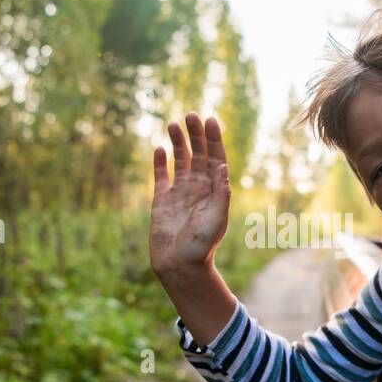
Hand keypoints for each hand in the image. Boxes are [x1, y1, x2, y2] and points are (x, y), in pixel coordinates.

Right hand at [150, 113, 230, 278]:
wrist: (180, 266)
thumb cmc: (202, 247)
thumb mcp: (217, 220)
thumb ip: (221, 194)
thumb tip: (222, 166)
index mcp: (214, 190)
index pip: (215, 158)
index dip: (213, 139)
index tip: (210, 121)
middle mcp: (198, 188)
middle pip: (197, 154)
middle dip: (195, 134)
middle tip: (190, 115)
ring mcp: (179, 192)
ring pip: (179, 160)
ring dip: (178, 142)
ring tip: (173, 124)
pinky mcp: (162, 200)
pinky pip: (161, 176)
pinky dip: (160, 162)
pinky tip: (159, 148)